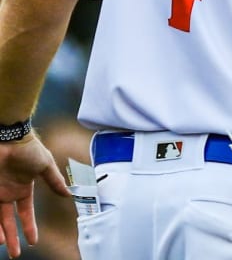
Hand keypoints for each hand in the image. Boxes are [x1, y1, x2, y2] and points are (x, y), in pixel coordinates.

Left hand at [0, 134, 69, 258]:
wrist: (9, 138)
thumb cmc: (28, 148)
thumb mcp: (46, 166)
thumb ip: (55, 181)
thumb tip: (69, 194)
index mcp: (23, 189)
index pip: (25, 213)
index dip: (29, 227)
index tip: (33, 241)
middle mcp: (8, 193)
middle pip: (9, 221)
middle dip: (13, 238)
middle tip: (15, 254)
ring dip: (1, 234)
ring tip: (5, 246)